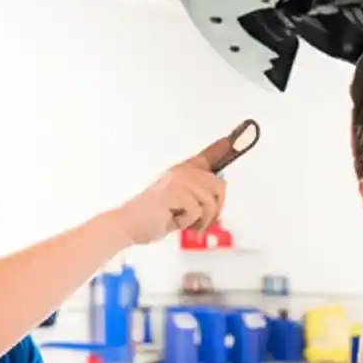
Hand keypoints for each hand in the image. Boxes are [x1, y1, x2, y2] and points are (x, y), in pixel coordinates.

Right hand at [114, 137, 229, 244]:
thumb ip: (198, 193)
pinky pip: (198, 212)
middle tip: (200, 221)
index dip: (224, 146)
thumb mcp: (181, 203)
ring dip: (200, 220)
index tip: (234, 137)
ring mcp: (178, 179)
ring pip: (211, 202)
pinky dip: (186, 223)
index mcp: (183, 170)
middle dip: (215, 210)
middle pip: (220, 186)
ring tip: (184, 222)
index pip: (208, 155)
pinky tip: (172, 219)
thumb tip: (219, 188)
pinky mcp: (175, 191)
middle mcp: (182, 170)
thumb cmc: (152, 216)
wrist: (127, 225)